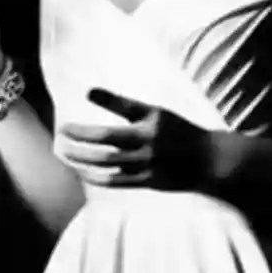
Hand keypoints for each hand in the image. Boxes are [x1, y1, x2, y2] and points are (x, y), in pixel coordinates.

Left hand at [54, 89, 215, 189]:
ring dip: (79, 157)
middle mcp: (150, 140)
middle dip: (79, 135)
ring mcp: (149, 162)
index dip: (106, 99)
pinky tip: (79, 171)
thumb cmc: (177, 132)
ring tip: (62, 152)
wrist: (211, 161)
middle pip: (106, 137)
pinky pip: (114, 181)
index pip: (126, 106)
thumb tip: (87, 91)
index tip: (86, 93)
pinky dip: (94, 176)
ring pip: (105, 161)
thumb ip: (122, 105)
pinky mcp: (148, 181)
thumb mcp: (156, 113)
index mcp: (154, 120)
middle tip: (60, 131)